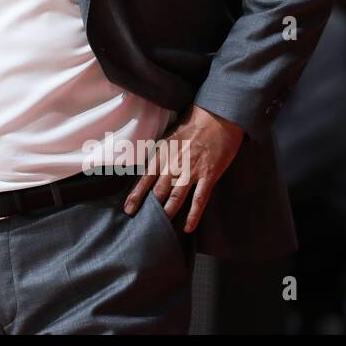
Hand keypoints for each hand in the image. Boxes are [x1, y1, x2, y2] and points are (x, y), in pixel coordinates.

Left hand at [123, 104, 244, 233]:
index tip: (128, 209)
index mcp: (163, 153)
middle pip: (158, 191)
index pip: (145, 178)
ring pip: (176, 197)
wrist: (217, 118)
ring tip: (161, 226)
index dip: (136, 195)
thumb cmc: (192, 126)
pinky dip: (193, 215)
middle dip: (150, 208)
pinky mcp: (208, 175)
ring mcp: (192, 171)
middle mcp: (174, 164)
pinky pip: (199, 199)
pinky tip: (188, 227)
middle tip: (143, 223)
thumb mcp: (169, 137)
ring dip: (168, 212)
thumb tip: (149, 169)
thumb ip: (160, 154)